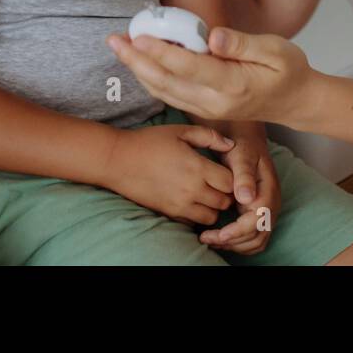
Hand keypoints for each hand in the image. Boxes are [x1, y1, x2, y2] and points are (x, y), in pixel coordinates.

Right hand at [99, 123, 236, 225]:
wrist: (118, 160)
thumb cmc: (149, 141)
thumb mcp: (179, 131)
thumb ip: (208, 136)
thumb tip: (230, 145)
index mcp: (197, 167)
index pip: (231, 183)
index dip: (234, 178)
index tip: (227, 171)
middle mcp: (192, 189)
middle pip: (224, 202)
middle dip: (226, 194)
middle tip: (219, 183)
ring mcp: (180, 204)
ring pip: (211, 217)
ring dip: (213, 207)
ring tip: (206, 194)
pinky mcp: (169, 212)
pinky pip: (192, 222)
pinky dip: (196, 215)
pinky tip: (191, 201)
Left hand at [107, 26, 315, 124]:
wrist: (296, 102)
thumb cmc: (289, 70)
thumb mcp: (276, 49)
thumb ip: (242, 43)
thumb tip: (212, 36)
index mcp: (234, 85)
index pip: (189, 68)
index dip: (161, 52)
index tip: (139, 36)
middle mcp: (215, 102)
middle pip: (167, 82)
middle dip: (136, 61)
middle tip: (113, 39)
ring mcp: (207, 109)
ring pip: (163, 91)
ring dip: (137, 69)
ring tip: (118, 47)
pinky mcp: (203, 109)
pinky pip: (170, 95)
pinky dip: (150, 78)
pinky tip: (138, 62)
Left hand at [200, 121, 280, 254]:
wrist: (246, 142)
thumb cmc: (241, 147)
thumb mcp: (241, 156)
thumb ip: (244, 175)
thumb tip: (246, 199)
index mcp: (269, 191)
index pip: (259, 220)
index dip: (240, 230)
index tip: (219, 234)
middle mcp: (271, 204)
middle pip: (258, 235)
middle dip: (233, 241)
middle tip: (206, 238)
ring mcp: (267, 211)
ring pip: (256, 241)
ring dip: (235, 245)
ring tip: (210, 240)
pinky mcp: (259, 215)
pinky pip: (253, 238)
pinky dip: (238, 244)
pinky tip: (220, 239)